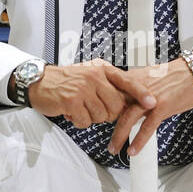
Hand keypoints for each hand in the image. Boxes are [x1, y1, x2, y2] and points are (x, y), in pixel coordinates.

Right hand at [27, 59, 156, 127]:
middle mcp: (94, 77)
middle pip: (116, 105)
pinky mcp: (72, 101)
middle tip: (95, 109)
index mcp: (101, 69)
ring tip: (81, 108)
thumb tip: (128, 100)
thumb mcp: (90, 75)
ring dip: (92, 118)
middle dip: (109, 113)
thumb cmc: (67, 81)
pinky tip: (72, 112)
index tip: (152, 102)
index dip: (141, 93)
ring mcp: (83, 88)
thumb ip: (108, 84)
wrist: (40, 82)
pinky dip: (80, 122)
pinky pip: (86, 121)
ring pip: (102, 116)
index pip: (127, 81)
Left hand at [108, 55, 192, 156]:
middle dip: (106, 125)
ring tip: (114, 149)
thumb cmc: (174, 76)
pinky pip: (147, 127)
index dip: (105, 110)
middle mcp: (138, 87)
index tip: (102, 121)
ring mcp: (149, 97)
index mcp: (133, 79)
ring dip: (119, 136)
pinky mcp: (161, 106)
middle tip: (104, 137)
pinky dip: (138, 141)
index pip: (111, 95)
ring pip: (127, 119)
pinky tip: (133, 150)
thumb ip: (135, 89)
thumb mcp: (149, 78)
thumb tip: (125, 101)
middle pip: (115, 108)